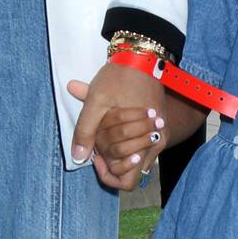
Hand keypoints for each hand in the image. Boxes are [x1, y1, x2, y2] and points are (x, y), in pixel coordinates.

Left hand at [67, 63, 164, 190]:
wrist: (141, 56)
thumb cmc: (119, 78)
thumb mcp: (95, 101)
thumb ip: (85, 131)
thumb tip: (78, 157)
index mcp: (143, 142)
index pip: (127, 182)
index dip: (107, 174)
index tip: (96, 155)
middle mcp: (156, 143)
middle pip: (132, 173)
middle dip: (113, 162)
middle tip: (99, 144)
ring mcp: (159, 135)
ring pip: (137, 159)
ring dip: (120, 152)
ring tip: (105, 134)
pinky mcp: (159, 126)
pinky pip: (142, 146)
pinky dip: (127, 142)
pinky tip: (114, 127)